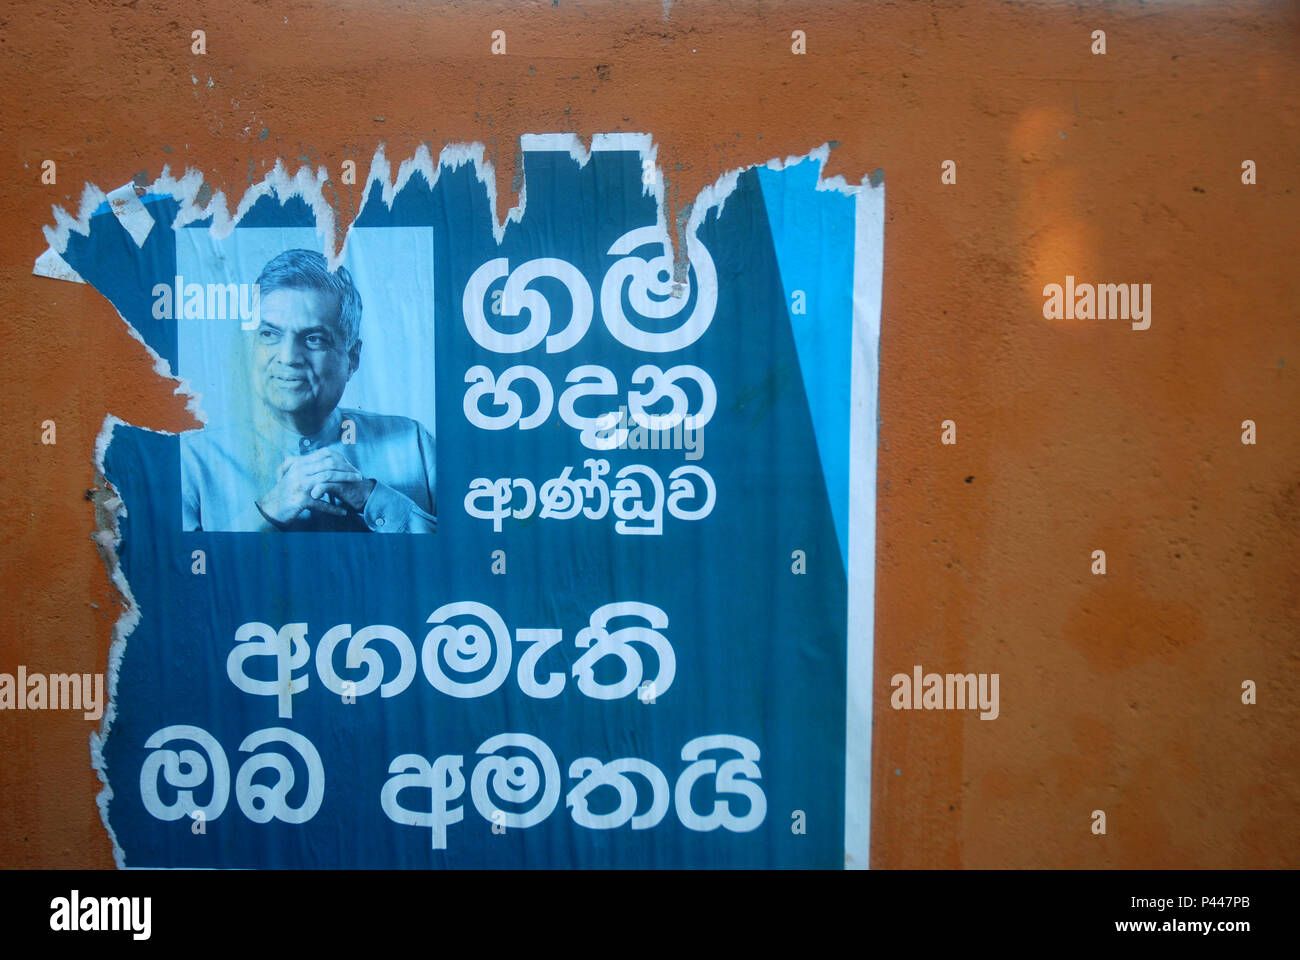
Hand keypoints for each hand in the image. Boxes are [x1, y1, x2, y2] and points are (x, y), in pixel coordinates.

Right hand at [257, 449, 375, 524]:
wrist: (271, 508)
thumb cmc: (285, 492)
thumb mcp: (293, 473)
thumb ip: (307, 463)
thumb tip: (325, 453)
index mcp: (299, 464)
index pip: (324, 454)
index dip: (340, 458)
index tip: (351, 465)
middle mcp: (299, 472)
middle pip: (328, 465)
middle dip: (346, 469)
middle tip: (358, 475)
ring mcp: (300, 485)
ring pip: (327, 480)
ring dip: (344, 482)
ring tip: (356, 485)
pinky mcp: (300, 500)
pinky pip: (321, 504)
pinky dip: (333, 509)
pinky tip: (343, 512)